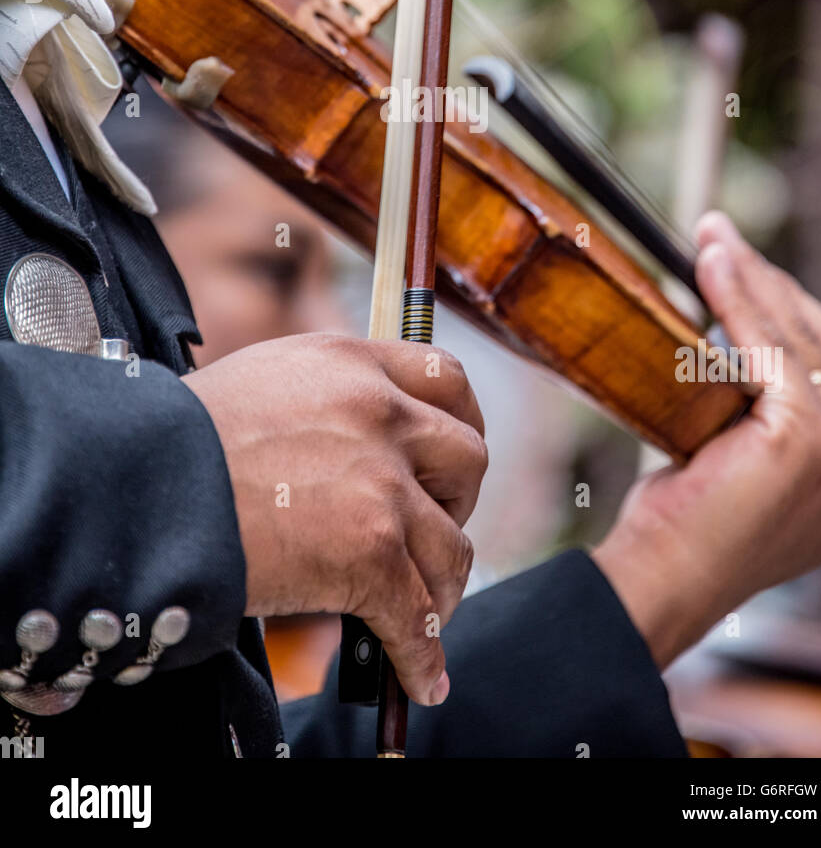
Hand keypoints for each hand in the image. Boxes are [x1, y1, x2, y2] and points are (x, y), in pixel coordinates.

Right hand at [183, 333, 485, 705]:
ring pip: (454, 543)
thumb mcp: (266, 382)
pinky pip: (419, 615)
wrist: (138, 487)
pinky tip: (422, 674)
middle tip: (429, 529)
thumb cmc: (178, 442)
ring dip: (444, 583)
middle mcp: (378, 412)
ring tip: (425, 607)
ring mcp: (380, 482)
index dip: (461, 423)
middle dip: (456, 501)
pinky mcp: (370, 552)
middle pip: (468, 457)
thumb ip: (326, 401)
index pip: (447, 378)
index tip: (452, 458)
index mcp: (351, 362)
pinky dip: (424, 653)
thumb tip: (356, 450)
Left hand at [594, 212, 820, 668]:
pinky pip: (772, 349)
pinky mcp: (808, 441)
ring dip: (754, 279)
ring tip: (712, 240)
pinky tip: (712, 266)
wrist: (666, 576)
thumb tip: (751, 333)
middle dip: (773, 283)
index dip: (798, 305)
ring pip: (800, 339)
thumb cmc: (692, 522)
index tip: (754, 266)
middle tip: (721, 239)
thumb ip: (776, 410)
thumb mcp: (752, 458)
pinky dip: (739, 298)